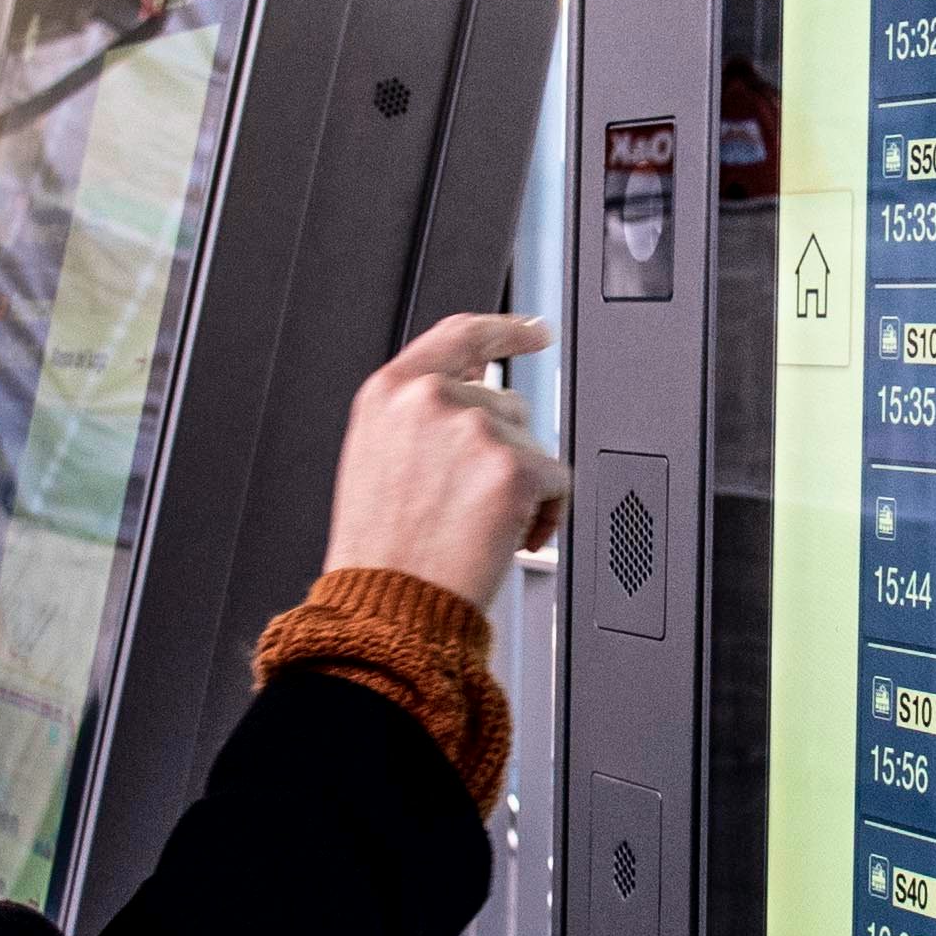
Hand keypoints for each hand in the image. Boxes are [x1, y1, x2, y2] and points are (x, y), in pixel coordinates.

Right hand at [321, 313, 562, 604]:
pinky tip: (509, 538)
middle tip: (468, 502)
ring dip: (522, 484)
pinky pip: (558, 481)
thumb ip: (419, 417)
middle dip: (504, 452)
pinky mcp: (515, 467)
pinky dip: (547, 514)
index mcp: (391, 392)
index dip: (506, 329)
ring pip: (533, 444)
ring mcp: (475, 429)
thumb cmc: (381, 550)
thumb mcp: (377, 457)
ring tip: (479, 526)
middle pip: (506, 404)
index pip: (461, 335)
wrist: (387, 606)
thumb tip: (475, 398)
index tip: (536, 331)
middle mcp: (432, 399)